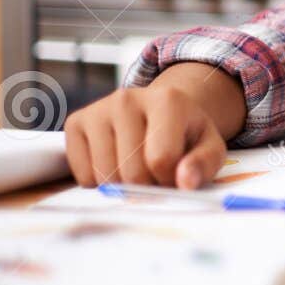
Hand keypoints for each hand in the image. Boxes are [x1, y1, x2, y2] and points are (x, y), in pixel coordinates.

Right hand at [64, 65, 241, 188]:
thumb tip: (184, 182)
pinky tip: (115, 164)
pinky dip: (99, 182)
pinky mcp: (74, 123)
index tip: (176, 174)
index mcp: (167, 100)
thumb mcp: (209, 147)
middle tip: (156, 174)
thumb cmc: (186, 135)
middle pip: (132, 171)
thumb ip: (203, 164)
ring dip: (123, 186)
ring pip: (105, 175)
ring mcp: (97, 109)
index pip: (161, 159)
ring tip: (138, 167)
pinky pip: (82, 174)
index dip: (170, 179)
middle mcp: (126, 98)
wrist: (159, 113)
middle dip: (148, 185)